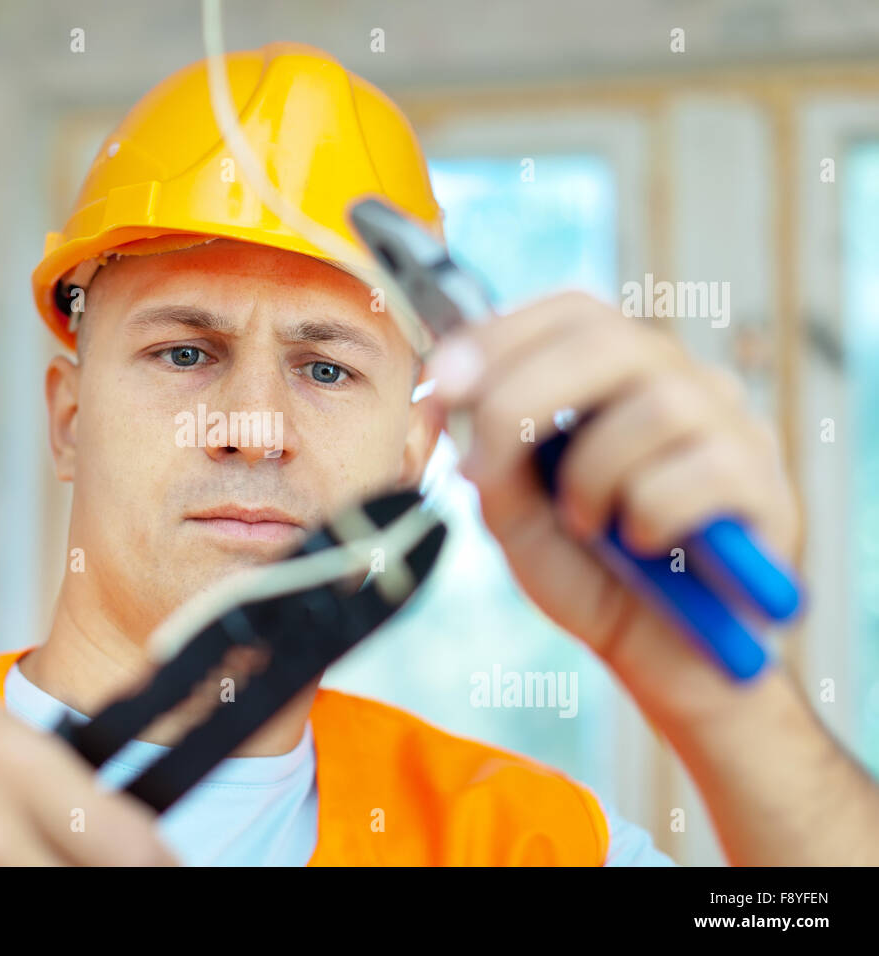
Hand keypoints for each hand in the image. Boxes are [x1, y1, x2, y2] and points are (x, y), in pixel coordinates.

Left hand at [424, 291, 801, 715]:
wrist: (658, 657)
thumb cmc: (591, 572)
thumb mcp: (516, 513)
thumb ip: (488, 455)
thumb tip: (451, 401)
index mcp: (622, 376)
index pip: (572, 312)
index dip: (501, 334)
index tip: (441, 380)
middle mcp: (684, 383)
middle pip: (610, 339)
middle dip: (524, 395)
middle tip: (483, 462)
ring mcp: (734, 429)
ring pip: (654, 410)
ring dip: (591, 478)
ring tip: (587, 525)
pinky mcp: (766, 486)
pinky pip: (697, 476)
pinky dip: (648, 516)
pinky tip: (644, 546)